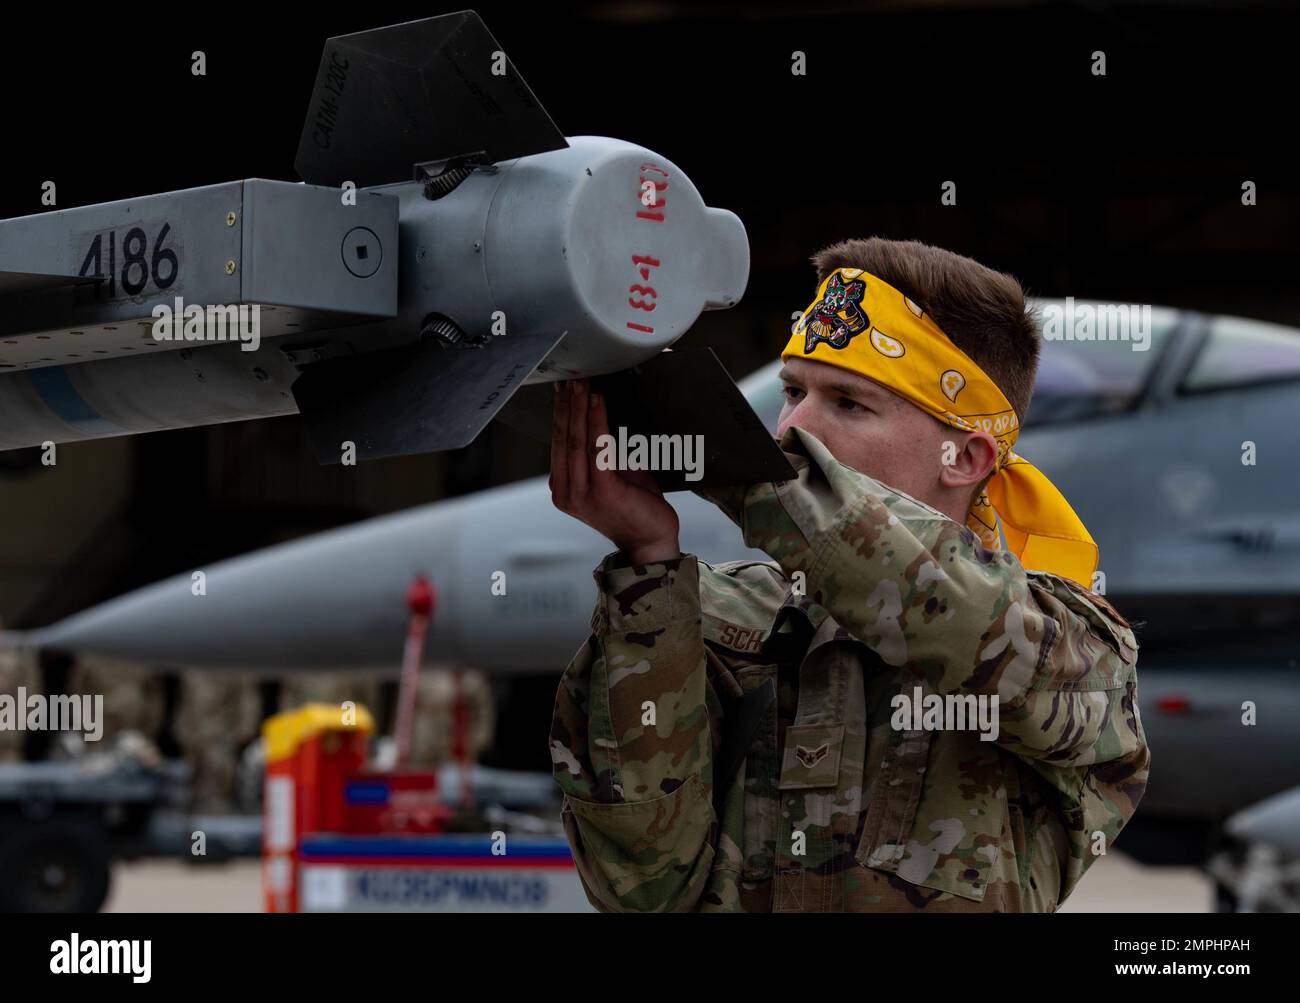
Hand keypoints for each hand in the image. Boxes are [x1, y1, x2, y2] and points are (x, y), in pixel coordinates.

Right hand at [549, 379, 681, 563]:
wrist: (652, 541)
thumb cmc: (635, 507)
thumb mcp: (614, 473)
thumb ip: (604, 450)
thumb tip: (601, 414)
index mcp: (564, 487)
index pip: (559, 442)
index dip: (561, 411)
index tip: (564, 386)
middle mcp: (566, 491)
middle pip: (563, 437)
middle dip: (567, 403)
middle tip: (570, 375)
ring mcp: (581, 494)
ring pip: (576, 440)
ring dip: (579, 406)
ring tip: (581, 382)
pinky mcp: (602, 491)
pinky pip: (597, 449)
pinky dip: (597, 421)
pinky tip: (598, 401)